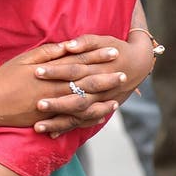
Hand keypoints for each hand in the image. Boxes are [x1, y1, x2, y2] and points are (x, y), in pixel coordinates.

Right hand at [0, 38, 127, 133]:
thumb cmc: (3, 79)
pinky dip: (88, 116)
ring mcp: (52, 105)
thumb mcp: (23, 60)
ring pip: (83, 101)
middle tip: (124, 73)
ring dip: (101, 98)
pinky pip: (73, 118)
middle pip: (85, 81)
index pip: (79, 61)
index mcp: (49, 71)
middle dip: (106, 77)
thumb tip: (67, 46)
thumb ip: (46, 53)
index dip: (98, 55)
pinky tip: (100, 114)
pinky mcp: (48, 119)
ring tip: (117, 95)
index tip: (114, 50)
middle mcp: (54, 88)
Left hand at [30, 33, 152, 133]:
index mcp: (98, 70)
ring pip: (78, 115)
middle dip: (56, 103)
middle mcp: (99, 90)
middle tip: (37, 105)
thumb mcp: (103, 41)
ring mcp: (99, 103)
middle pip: (76, 98)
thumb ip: (85, 42)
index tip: (36, 72)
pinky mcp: (98, 111)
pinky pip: (82, 123)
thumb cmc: (117, 49)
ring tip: (38, 127)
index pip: (73, 71)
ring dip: (59, 122)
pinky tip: (51, 135)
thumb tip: (68, 46)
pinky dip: (68, 129)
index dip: (55, 72)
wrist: (139, 64)